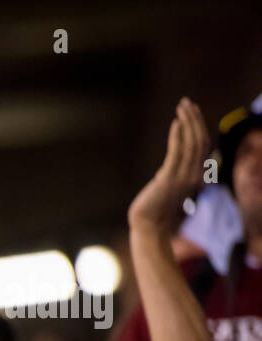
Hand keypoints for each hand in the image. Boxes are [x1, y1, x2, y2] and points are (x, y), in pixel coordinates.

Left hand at [129, 98, 210, 234]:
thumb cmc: (156, 209)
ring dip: (187, 122)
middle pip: (200, 140)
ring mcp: (184, 177)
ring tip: (182, 107)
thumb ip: (174, 175)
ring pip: (191, 143)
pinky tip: (176, 123)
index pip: (203, 145)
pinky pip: (177, 152)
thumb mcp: (170, 188)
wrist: (148, 226)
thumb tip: (170, 163)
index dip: (198, 126)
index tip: (191, 111)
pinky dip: (178, 136)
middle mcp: (195, 175)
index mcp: (197, 176)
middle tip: (186, 102)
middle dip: (194, 119)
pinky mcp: (169, 179)